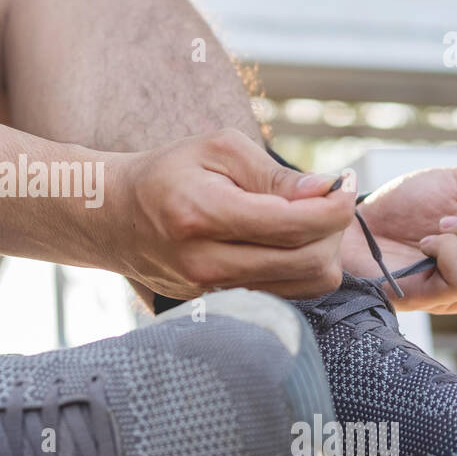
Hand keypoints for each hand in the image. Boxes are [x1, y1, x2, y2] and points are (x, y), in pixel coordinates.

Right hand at [116, 129, 354, 299]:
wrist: (112, 216)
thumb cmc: (167, 174)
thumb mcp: (217, 150)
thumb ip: (273, 173)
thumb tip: (325, 191)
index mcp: (202, 214)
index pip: (294, 225)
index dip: (335, 206)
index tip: (345, 184)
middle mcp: (205, 262)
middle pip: (308, 262)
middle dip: (334, 228)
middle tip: (329, 198)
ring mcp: (210, 291)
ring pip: (303, 285)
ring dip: (321, 250)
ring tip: (307, 218)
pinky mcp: (217, 304)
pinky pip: (284, 293)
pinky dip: (299, 266)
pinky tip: (287, 239)